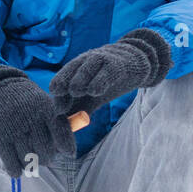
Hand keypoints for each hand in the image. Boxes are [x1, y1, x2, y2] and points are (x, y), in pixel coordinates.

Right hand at [0, 66, 75, 177]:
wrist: (1, 89)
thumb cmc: (30, 102)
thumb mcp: (46, 105)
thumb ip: (59, 125)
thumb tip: (68, 152)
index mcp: (45, 109)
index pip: (60, 131)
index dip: (66, 146)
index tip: (69, 154)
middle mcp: (31, 118)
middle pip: (44, 150)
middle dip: (47, 158)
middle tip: (46, 158)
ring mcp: (15, 127)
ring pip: (28, 158)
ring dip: (31, 165)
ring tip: (31, 162)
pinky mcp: (1, 134)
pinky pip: (9, 159)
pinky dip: (15, 169)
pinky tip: (17, 171)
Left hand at [49, 28, 171, 116]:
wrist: (134, 63)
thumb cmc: (107, 81)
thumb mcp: (91, 96)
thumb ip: (79, 110)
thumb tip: (65, 130)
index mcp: (75, 68)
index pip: (61, 78)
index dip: (58, 94)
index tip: (58, 111)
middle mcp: (85, 62)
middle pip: (70, 71)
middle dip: (63, 85)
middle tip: (64, 103)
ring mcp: (101, 61)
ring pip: (86, 68)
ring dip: (79, 80)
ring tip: (76, 92)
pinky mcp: (116, 64)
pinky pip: (106, 71)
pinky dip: (100, 81)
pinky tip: (95, 91)